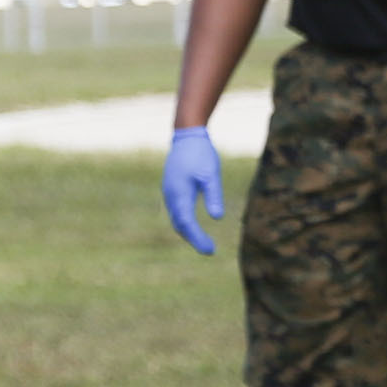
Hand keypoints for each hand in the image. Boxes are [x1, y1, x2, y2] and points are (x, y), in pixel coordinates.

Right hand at [162, 126, 224, 255]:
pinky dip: (185, 223)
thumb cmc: (201, 153)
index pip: (187, 223)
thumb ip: (213, 195)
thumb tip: (217, 217)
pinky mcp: (172, 190)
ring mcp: (169, 193)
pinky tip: (194, 226)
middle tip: (210, 250)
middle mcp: (171, 196)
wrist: (186, 136)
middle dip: (193, 239)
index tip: (211, 250)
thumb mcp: (211, 174)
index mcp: (179, 193)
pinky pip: (176, 212)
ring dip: (188, 232)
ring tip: (204, 243)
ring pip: (176, 219)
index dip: (198, 238)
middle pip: (179, 225)